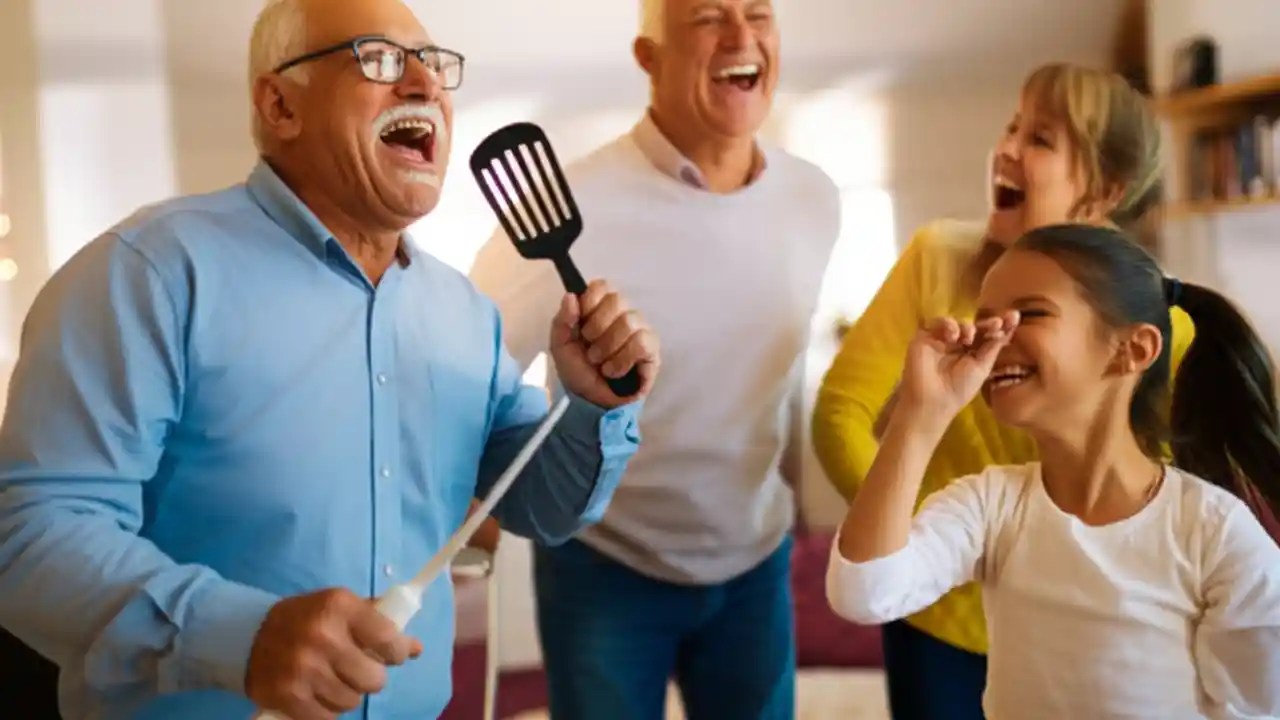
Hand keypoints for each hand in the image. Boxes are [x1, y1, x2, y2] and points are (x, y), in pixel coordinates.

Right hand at [245, 588, 422, 719]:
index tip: (392, 655)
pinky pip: (326, 718)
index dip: (397, 653)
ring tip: (332, 680)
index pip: (389, 639)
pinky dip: (326, 711)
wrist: (247, 635)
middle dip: (370, 678)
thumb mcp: (339, 608)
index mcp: (340, 607)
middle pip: (374, 679)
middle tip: (356, 670)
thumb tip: (416, 649)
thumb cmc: (305, 619)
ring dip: (347, 695)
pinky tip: (317, 695)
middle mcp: (323, 636)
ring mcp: (304, 668)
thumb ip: (378, 624)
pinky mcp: (288, 696)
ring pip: (351, 701)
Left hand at [549, 280, 659, 407]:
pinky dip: (622, 359)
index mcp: (601, 310)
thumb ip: (562, 320)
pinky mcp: (652, 352)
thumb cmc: (578, 372)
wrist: (590, 403)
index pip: (603, 286)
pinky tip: (614, 371)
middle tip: (590, 349)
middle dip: (597, 328)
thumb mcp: (561, 346)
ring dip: (608, 347)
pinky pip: (642, 342)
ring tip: (600, 364)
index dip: (590, 301)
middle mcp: (624, 315)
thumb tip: (571, 296)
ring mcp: (641, 332)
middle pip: (617, 300)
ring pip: (629, 321)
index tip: (581, 323)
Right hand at [898, 313, 1018, 420]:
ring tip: (969, 337)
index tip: (1014, 318)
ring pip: (957, 322)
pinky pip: (936, 322)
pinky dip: (947, 323)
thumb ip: (992, 348)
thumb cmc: (959, 389)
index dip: (1001, 326)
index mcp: (973, 353)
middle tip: (998, 322)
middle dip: (987, 323)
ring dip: (966, 326)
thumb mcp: (982, 368)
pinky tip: (953, 335)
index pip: (988, 335)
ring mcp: (942, 340)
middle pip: (975, 326)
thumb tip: (1006, 330)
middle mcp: (958, 344)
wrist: (933, 400)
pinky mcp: (925, 337)